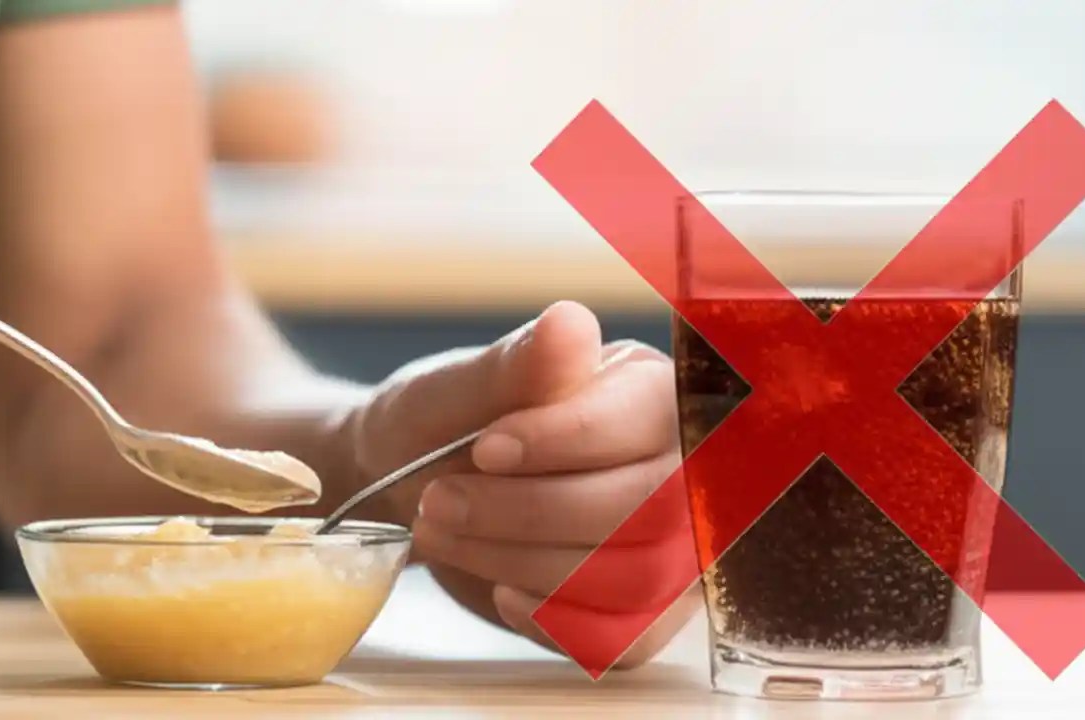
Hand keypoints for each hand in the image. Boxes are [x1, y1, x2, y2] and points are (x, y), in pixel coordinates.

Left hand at [346, 301, 698, 667]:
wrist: (407, 493)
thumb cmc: (435, 426)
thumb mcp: (453, 389)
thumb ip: (515, 365)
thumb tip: (570, 324)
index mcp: (645, 390)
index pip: (651, 417)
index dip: (572, 438)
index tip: (484, 448)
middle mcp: (676, 466)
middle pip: (650, 506)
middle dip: (531, 511)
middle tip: (439, 501)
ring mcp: (668, 545)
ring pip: (639, 577)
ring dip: (530, 566)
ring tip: (451, 537)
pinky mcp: (641, 609)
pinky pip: (629, 638)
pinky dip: (559, 622)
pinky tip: (503, 592)